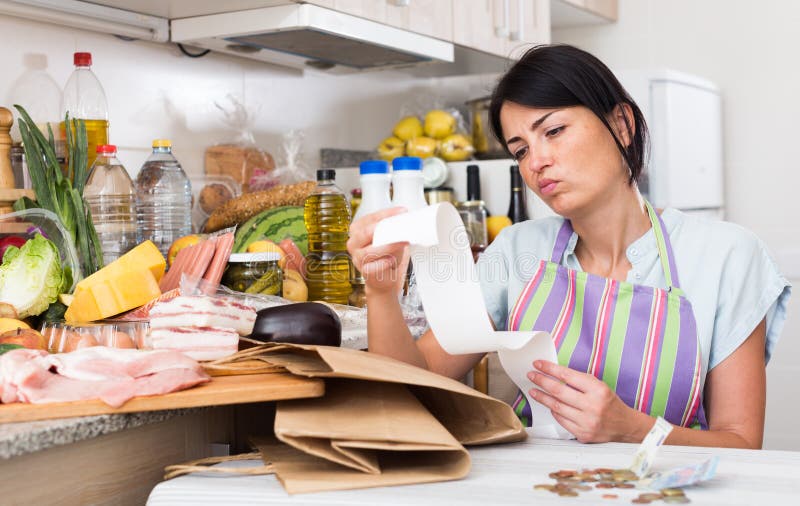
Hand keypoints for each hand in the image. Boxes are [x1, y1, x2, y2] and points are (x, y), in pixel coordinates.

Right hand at [347, 207, 409, 295]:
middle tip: (401, 227)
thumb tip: (406, 220)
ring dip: (388, 246)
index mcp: (358, 229)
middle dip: (384, 228)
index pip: (371, 218)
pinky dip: (383, 263)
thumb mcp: (391, 238)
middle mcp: (354, 242)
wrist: (385, 278)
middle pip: (366, 232)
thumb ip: (394, 229)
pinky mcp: (364, 271)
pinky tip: (392, 260)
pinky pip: (373, 267)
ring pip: (369, 251)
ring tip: (402, 243)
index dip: (387, 214)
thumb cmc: (386, 255)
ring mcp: (357, 258)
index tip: (402, 212)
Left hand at [528, 360, 644, 442]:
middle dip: (541, 381)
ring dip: (542, 397)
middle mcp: (592, 406)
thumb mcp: (599, 386)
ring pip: (556, 406)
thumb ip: (578, 381)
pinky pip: (561, 420)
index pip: (567, 376)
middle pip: (558, 391)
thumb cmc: (610, 403)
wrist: (625, 426)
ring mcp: (587, 422)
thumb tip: (554, 374)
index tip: (538, 364)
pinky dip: (553, 411)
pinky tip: (549, 404)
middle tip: (531, 375)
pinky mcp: (582, 434)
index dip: (549, 368)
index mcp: (598, 390)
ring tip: (533, 390)